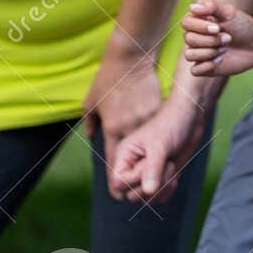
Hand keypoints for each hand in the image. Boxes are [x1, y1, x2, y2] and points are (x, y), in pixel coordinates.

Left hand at [84, 51, 164, 197]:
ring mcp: (147, 120)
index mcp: (113, 129)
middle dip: (136, 176)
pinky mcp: (159, 110)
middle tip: (138, 187)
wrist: (131, 59)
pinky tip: (161, 139)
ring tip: (154, 167)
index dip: (117, 181)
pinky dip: (158, 135)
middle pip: (135, 160)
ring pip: (150, 146)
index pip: (114, 163)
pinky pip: (158, 129)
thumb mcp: (92, 100)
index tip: (119, 193)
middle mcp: (131, 128)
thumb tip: (92, 134)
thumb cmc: (108, 79)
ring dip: (151, 157)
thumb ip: (91, 121)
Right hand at [112, 97, 206, 203]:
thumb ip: (152, 169)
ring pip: (146, 200)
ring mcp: (145, 176)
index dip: (134, 180)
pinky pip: (159, 199)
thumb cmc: (171, 126)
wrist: (189, 122)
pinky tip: (174, 174)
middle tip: (163, 162)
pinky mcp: (158, 180)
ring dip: (162, 187)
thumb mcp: (160, 146)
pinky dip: (168, 190)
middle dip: (152, 183)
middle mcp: (131, 168)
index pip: (118, 183)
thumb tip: (148, 192)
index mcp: (124, 156)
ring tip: (169, 166)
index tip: (149, 163)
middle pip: (131, 196)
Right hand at [181, 0, 252, 76]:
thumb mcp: (230, 12)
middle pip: (188, 39)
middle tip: (228, 38)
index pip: (186, 23)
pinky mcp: (205, 67)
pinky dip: (206, 66)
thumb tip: (192, 7)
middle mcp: (196, 37)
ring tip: (225, 49)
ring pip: (189, 55)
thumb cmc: (243, 26)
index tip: (218, 27)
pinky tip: (220, 60)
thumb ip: (212, 6)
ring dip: (209, 52)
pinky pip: (194, 70)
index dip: (200, 26)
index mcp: (198, 21)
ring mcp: (199, 52)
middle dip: (211, 40)